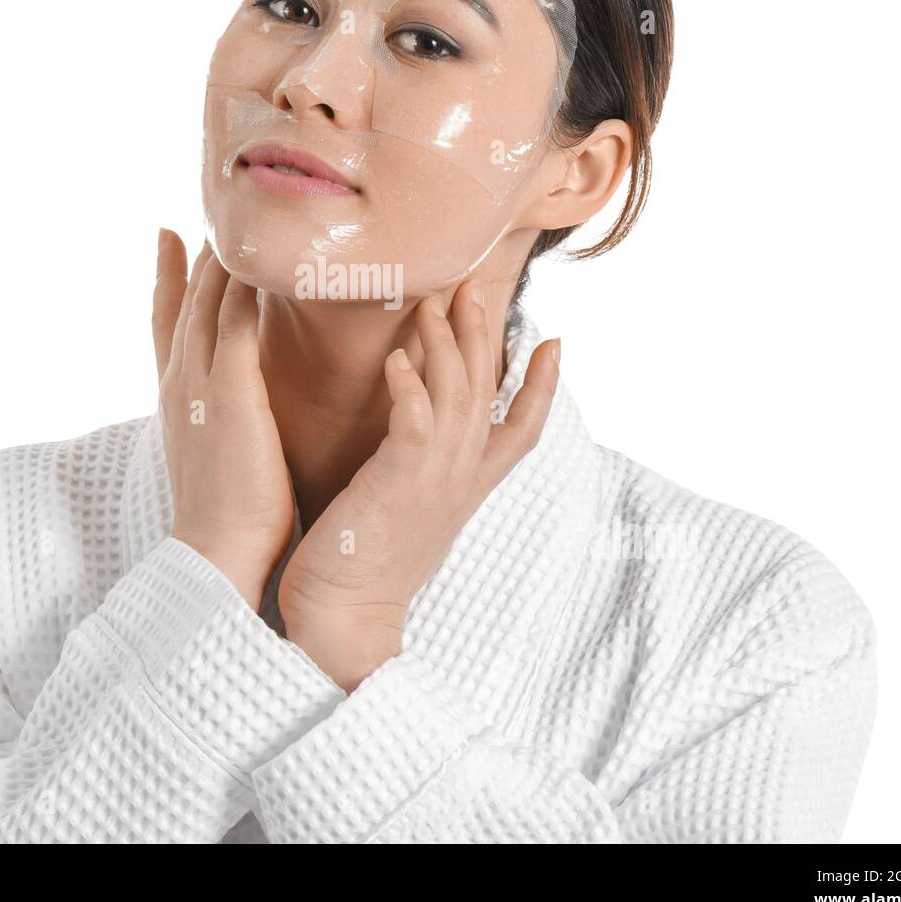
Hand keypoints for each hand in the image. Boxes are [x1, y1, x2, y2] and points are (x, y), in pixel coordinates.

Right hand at [153, 231, 294, 609]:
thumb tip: (236, 409)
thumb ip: (224, 422)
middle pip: (185, 296)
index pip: (164, 321)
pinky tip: (266, 255)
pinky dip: (247, 285)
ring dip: (223, 253)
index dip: (167, 275)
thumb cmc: (230, 518)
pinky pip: (237, 319)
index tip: (170, 234)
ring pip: (208, 297)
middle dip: (198, 250)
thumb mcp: (217, 459)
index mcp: (175, 397)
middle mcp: (179, 380)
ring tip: (241, 212)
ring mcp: (199, 382)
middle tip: (214, 204)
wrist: (217, 554)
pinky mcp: (229, 390)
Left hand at [278, 280, 559, 690]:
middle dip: (483, 334)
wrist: (347, 616)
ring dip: (446, 343)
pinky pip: (415, 421)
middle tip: (474, 285)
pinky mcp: (401, 481)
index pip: (522, 430)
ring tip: (435, 300)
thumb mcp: (409, 509)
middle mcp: (462, 477)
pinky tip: (398, 357)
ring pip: (455, 394)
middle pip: (486, 391)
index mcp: (469, 485)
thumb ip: (421, 470)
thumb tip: (418, 443)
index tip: (553, 342)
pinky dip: (411, 385)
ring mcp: (437, 478)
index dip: (543, 386)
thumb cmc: (364, 561)